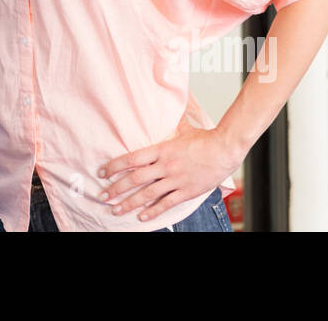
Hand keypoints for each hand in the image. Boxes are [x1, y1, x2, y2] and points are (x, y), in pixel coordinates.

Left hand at [97, 117, 242, 221]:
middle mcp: (165, 166)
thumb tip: (166, 109)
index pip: (132, 159)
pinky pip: (166, 204)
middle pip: (135, 179)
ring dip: (129, 203)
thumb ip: (171, 124)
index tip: (102, 173)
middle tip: (103, 195)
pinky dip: (153, 211)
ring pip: (147, 195)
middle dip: (116, 188)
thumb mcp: (184, 128)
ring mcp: (176, 180)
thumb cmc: (206, 138)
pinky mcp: (186, 191)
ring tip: (116, 210)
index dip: (114, 166)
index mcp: (162, 149)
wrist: (225, 148)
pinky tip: (141, 217)